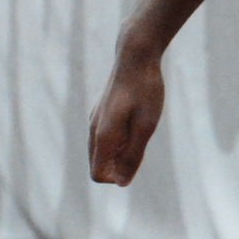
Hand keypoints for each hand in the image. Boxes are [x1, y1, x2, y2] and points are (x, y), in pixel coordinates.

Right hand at [88, 49, 165, 185]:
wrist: (136, 55)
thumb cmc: (145, 91)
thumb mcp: (145, 127)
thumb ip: (132, 155)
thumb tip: (122, 183)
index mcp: (102, 136)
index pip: (98, 175)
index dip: (118, 176)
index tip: (137, 157)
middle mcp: (93, 129)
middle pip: (98, 165)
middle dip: (118, 165)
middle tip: (141, 142)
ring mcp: (95, 119)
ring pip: (100, 150)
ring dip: (118, 151)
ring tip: (139, 130)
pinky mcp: (101, 110)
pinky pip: (104, 137)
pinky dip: (118, 139)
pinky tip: (135, 120)